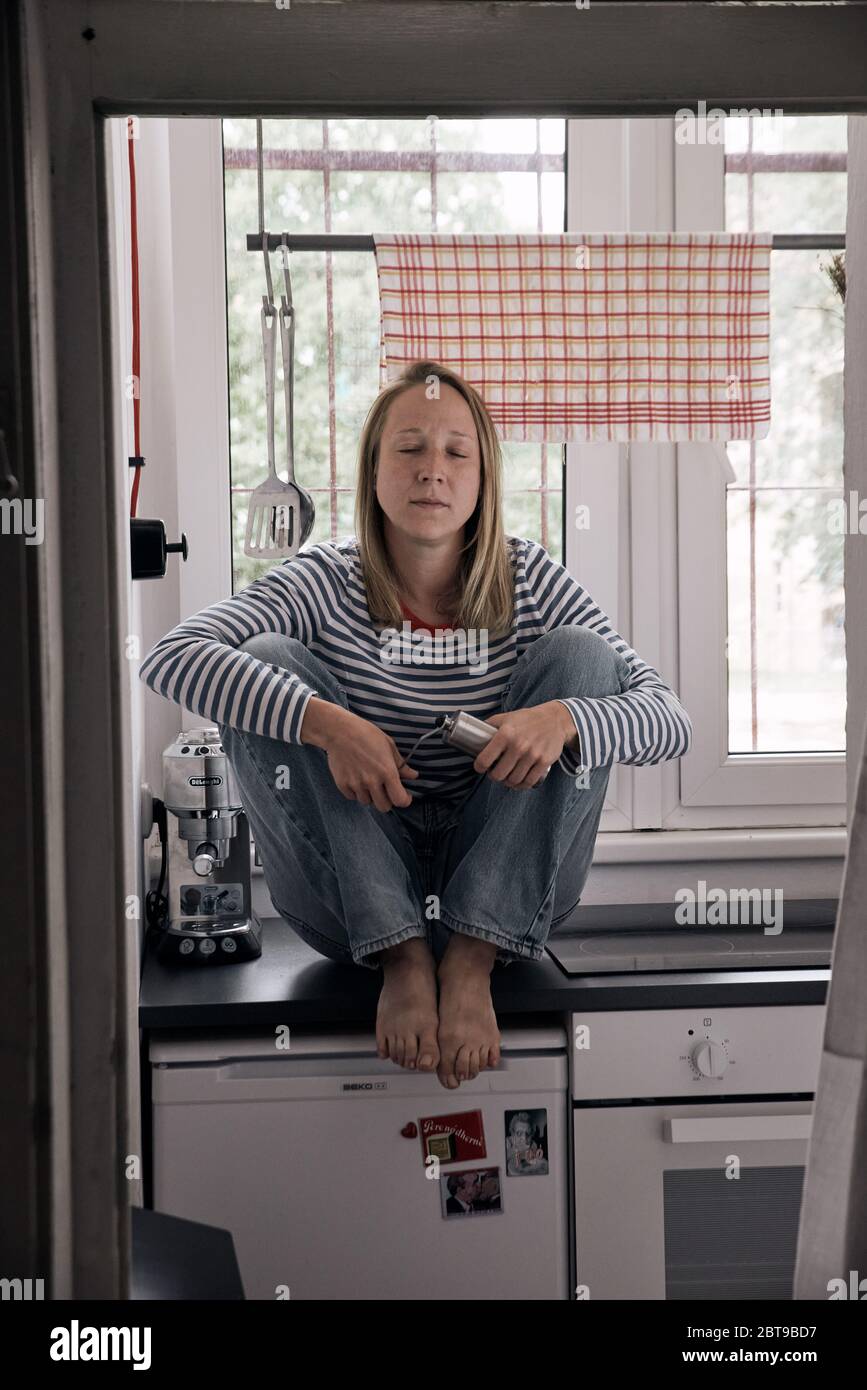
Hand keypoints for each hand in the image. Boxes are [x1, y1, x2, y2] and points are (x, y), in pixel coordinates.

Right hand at [302, 700, 417, 811]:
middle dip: (387, 800)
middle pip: (384, 807)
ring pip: (367, 802)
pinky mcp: (342, 784)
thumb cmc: (365, 734)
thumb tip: (413, 775)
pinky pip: (352, 797)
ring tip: (368, 781)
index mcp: (387, 772)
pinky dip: (356, 792)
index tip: (404, 796)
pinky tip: (357, 779)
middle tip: (386, 790)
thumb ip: (401, 764)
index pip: (400, 800)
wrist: (339, 731)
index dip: (405, 800)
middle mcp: (372, 781)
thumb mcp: (388, 745)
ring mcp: (356, 784)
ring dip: (370, 796)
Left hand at [473, 702, 575, 790]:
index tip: (480, 767)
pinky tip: (517, 783)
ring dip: (507, 782)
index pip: (485, 759)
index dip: (479, 767)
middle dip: (493, 776)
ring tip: (505, 778)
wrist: (555, 720)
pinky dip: (521, 786)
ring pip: (513, 780)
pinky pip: (529, 782)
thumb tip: (472, 734)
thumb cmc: (527, 719)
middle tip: (493, 773)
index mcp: (506, 734)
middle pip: (499, 774)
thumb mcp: (506, 717)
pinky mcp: (544, 762)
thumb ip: (489, 725)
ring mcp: (533, 755)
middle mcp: (518, 745)